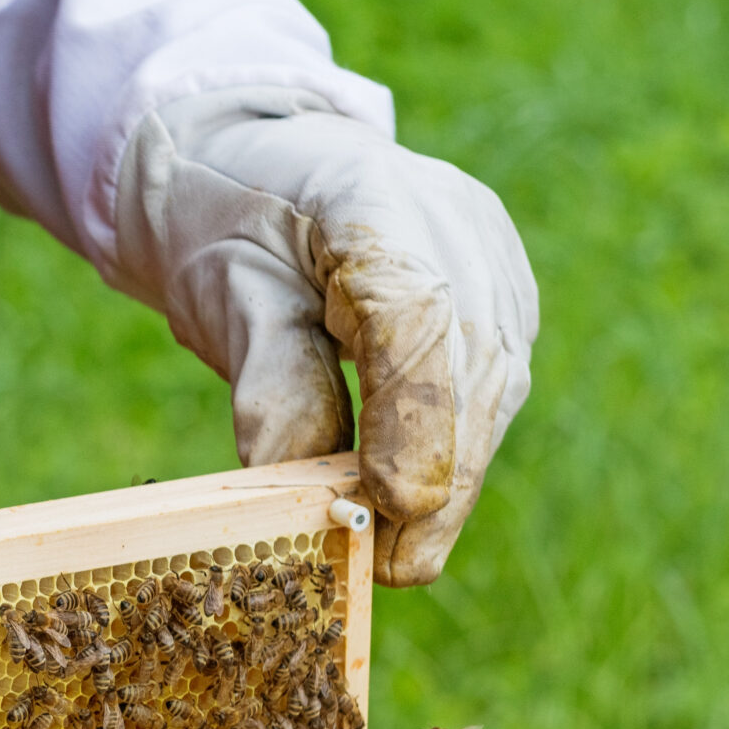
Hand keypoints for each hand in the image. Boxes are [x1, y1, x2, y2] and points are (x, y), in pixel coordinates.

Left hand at [115, 86, 536, 583]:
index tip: (394, 501)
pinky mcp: (504, 287)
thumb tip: (292, 482)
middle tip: (393, 567)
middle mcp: (453, 219)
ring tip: (402, 554)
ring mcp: (491, 251)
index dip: (414, 414)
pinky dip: (459, 444)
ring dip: (456, 474)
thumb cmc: (229, 221)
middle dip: (440, 473)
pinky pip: (495, 376)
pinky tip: (421, 499)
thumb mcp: (223, 290)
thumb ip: (268, 376)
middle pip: (470, 358)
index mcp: (370, 196)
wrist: (262, 161)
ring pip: (496, 379)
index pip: (412, 312)